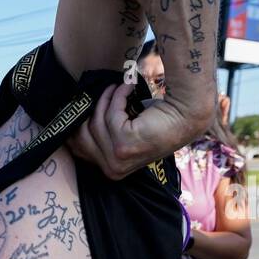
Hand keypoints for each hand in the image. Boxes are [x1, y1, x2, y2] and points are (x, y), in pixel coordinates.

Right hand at [66, 84, 201, 180]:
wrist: (184, 117)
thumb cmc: (155, 122)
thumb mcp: (122, 133)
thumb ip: (101, 133)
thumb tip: (74, 118)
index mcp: (111, 170)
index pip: (77, 148)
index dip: (77, 123)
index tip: (85, 105)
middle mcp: (112, 169)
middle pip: (81, 135)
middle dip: (93, 109)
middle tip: (108, 92)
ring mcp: (117, 158)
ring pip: (95, 122)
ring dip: (107, 99)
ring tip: (121, 88)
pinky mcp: (123, 144)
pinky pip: (110, 114)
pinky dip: (119, 96)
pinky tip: (129, 88)